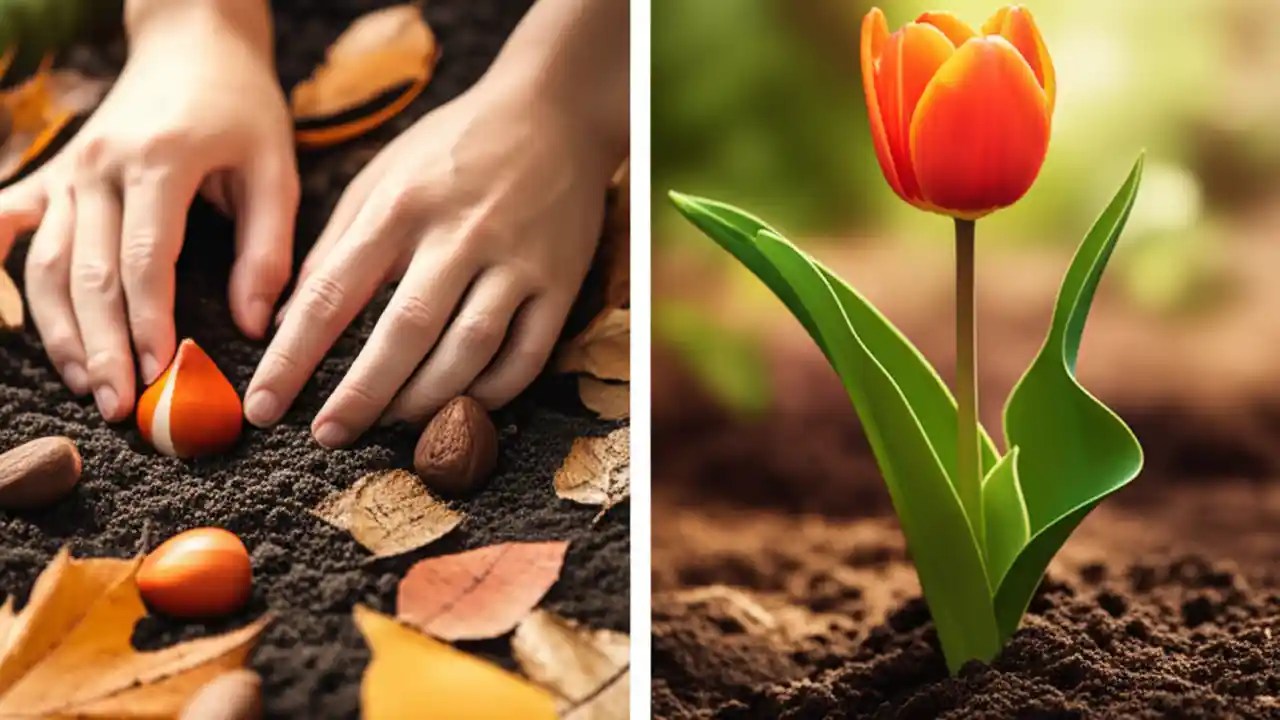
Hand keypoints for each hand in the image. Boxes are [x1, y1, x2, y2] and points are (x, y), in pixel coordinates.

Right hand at [0, 2, 296, 420]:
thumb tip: (253, 327)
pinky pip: (6, 222)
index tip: (160, 374)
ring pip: (44, 262)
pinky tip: (2, 321)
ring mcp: (67, 170)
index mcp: (160, 161)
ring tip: (85, 383)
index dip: (150, 322)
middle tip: (119, 404)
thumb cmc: (243, 111)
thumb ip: (268, 250)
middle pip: (88, 271)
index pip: (146, 258)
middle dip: (102, 345)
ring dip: (59, 330)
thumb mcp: (276, 171)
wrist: (192, 47)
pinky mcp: (52, 174)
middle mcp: (100, 166)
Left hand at [244, 77, 617, 446]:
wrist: (554, 113)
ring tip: (389, 423)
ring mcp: (516, 260)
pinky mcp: (560, 282)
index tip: (264, 404)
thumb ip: (336, 245)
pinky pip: (527, 354)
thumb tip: (289, 319)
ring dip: (425, 399)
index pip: (333, 293)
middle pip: (404, 331)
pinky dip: (493, 392)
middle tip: (326, 436)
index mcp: (399, 206)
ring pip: (469, 349)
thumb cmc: (454, 149)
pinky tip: (460, 406)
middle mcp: (458, 234)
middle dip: (359, 394)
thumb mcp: (381, 176)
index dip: (294, 357)